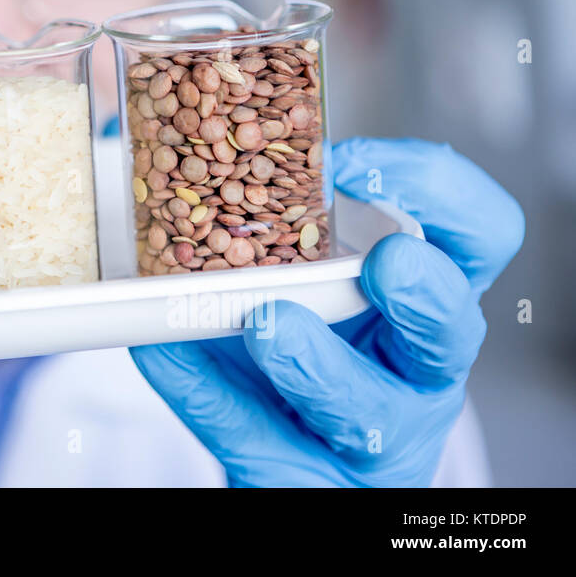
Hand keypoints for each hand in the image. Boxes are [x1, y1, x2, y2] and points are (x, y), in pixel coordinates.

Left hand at [130, 137, 523, 486]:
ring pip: (362, 408)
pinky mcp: (303, 480)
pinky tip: (161, 351)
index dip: (438, 193)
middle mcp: (416, 371)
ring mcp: (369, 438)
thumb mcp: (309, 285)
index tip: (357, 161)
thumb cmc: (306, 357)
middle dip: (425, 293)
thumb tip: (202, 169)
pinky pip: (252, 437)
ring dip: (316, 362)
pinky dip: (204, 389)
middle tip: (385, 261)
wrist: (287, 462)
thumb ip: (276, 234)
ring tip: (267, 325)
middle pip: (451, 330)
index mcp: (427, 303)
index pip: (481, 238)